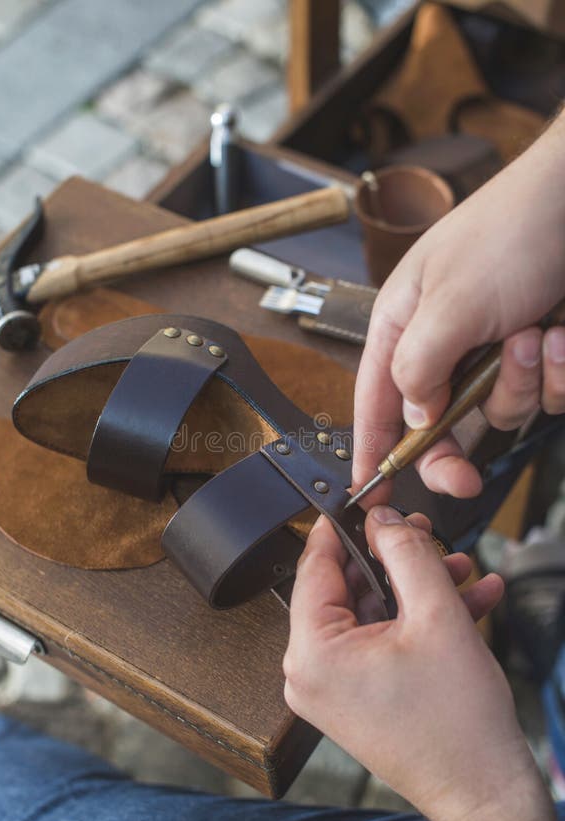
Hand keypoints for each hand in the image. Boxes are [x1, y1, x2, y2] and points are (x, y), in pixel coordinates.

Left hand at [284, 508, 563, 820]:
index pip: (316, 566)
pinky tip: (467, 599)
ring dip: (417, 588)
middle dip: (395, 559)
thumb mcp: (436, 616)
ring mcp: (335, 687)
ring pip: (372, 612)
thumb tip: (384, 520)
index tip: (363, 502)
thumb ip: (405, 554)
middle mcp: (311, 672)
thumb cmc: (458, 724)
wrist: (485, 792)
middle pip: (348, 588)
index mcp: (313, 653)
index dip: (344, 527)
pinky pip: (382, 641)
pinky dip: (420, 621)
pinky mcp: (358, 695)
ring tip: (459, 568)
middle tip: (427, 536)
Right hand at [353, 113, 564, 502]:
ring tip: (532, 335)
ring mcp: (490, 348)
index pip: (373, 400)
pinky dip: (556, 372)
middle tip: (464, 477)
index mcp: (402, 325)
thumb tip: (415, 417)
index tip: (369, 492)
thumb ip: (418, 370)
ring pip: (496, 410)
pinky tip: (558, 334)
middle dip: (453, 449)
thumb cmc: (510, 232)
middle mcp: (443, 341)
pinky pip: (541, 393)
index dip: (370, 449)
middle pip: (435, 422)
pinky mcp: (533, 352)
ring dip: (520, 384)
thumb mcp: (448, 305)